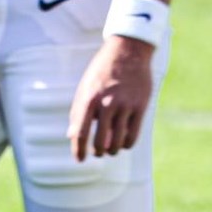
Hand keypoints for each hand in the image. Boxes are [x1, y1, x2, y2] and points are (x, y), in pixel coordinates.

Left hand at [66, 34, 155, 161]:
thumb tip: (71, 136)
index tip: (79, 160)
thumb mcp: (84, 87)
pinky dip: (126, 144)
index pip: (80, 132)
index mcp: (88, 98)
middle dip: (97, 152)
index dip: (78, 150)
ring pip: (118, 142)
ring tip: (110, 147)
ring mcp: (125, 105)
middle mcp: (106, 103)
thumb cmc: (102, 70)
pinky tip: (123, 141)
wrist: (127, 51)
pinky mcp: (140, 107)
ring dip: (112, 150)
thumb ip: (77, 111)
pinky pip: (133, 136)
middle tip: (97, 152)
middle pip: (100, 142)